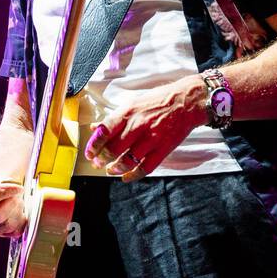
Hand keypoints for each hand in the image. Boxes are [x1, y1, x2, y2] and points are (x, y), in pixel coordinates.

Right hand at [0, 176, 26, 236]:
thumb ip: (1, 183)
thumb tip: (13, 188)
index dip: (5, 192)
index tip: (18, 188)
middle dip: (11, 203)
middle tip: (19, 193)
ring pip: (8, 224)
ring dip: (17, 210)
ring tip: (18, 199)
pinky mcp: (3, 234)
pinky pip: (16, 230)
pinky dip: (22, 219)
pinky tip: (20, 209)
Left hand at [84, 76, 207, 181]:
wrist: (187, 101)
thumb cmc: (158, 100)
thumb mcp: (133, 103)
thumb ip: (114, 118)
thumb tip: (95, 128)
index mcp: (128, 112)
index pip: (105, 131)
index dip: (94, 145)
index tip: (89, 153)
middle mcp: (138, 125)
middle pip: (113, 149)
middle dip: (102, 159)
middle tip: (97, 163)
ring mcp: (152, 139)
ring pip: (127, 161)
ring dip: (115, 168)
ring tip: (110, 170)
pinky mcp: (163, 149)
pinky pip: (145, 168)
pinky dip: (133, 175)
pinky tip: (126, 177)